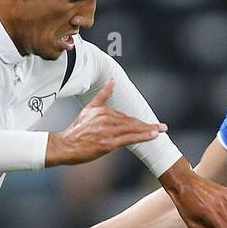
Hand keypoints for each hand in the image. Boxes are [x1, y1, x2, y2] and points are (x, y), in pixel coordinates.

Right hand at [45, 80, 165, 165]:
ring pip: (133, 129)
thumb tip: (112, 81)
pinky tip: (153, 135)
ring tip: (161, 130)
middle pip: (132, 122)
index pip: (125, 117)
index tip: (150, 124)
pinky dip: (143, 136)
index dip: (138, 122)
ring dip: (149, 130)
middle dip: (148, 125)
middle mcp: (107, 119)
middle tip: (162, 127)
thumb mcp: (88, 109)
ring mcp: (108, 131)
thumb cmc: (76, 131)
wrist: (64, 146)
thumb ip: (102, 96)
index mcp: (103, 111)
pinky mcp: (108, 143)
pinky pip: (130, 138)